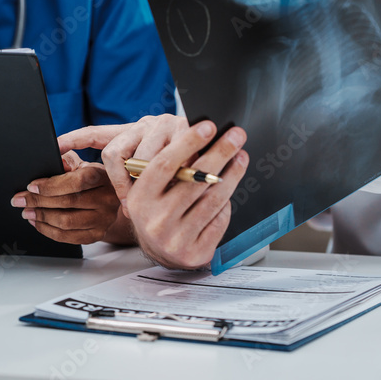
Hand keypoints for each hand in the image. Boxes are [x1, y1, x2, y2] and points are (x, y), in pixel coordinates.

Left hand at [10, 151, 119, 244]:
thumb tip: (55, 162)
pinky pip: (68, 237)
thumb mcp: (80, 164)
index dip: (51, 185)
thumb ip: (67, 161)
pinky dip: (48, 230)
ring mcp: (104, 219)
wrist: (106, 198)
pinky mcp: (97, 234)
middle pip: (69, 203)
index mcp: (103, 176)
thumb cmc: (89, 178)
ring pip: (66, 222)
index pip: (77, 182)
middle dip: (38, 201)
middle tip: (20, 200)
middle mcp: (107, 199)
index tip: (31, 187)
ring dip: (41, 217)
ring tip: (27, 212)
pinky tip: (38, 223)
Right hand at [61, 115, 248, 268]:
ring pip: (212, 199)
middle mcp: (154, 220)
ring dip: (232, 174)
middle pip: (194, 180)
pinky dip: (227, 203)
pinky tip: (230, 187)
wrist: (159, 250)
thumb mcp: (151, 189)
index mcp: (140, 199)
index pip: (165, 164)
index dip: (188, 143)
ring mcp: (175, 239)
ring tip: (241, 156)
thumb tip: (200, 136)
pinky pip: (219, 220)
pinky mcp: (195, 253)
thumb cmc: (158, 210)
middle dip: (219, 153)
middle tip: (236, 135)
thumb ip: (167, 168)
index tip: (208, 126)